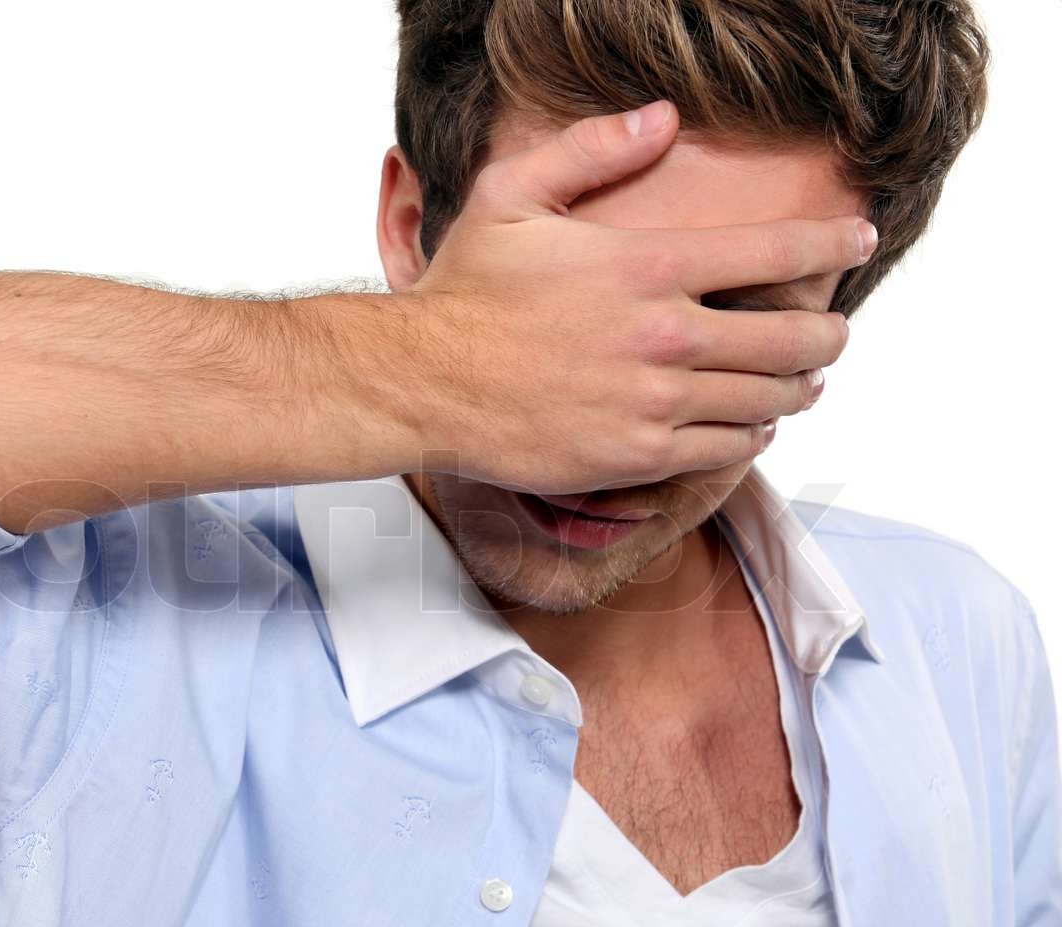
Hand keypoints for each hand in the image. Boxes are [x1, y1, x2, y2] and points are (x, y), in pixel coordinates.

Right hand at [394, 99, 874, 493]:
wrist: (421, 384)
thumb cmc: (464, 291)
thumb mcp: (512, 195)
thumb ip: (591, 149)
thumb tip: (663, 118)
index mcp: (647, 266)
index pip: (777, 252)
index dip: (833, 242)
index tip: (858, 237)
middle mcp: (665, 337)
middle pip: (793, 336)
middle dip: (828, 331)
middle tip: (832, 329)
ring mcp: (655, 402)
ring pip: (769, 398)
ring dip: (799, 386)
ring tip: (802, 379)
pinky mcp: (637, 455)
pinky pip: (727, 448)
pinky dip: (752, 435)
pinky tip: (749, 423)